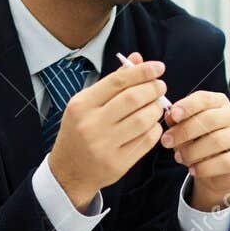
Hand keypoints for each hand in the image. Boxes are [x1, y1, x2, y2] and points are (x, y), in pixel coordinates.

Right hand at [47, 55, 166, 208]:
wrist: (68, 171)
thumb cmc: (79, 131)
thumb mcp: (87, 104)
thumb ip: (113, 82)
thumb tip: (138, 59)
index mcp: (82, 105)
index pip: (118, 81)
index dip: (142, 71)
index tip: (158, 67)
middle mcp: (91, 124)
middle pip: (133, 99)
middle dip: (153, 89)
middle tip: (161, 87)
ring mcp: (104, 146)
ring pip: (143, 120)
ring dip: (156, 109)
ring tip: (157, 106)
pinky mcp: (117, 163)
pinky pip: (146, 141)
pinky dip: (155, 129)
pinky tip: (152, 125)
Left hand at [161, 88, 229, 211]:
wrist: (215, 171)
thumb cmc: (198, 143)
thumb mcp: (184, 131)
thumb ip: (177, 122)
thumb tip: (170, 116)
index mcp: (219, 103)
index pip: (204, 98)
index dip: (188, 105)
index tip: (173, 115)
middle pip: (210, 119)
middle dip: (185, 131)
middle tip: (167, 142)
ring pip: (216, 141)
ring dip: (192, 151)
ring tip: (179, 158)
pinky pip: (225, 162)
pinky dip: (205, 168)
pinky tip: (193, 170)